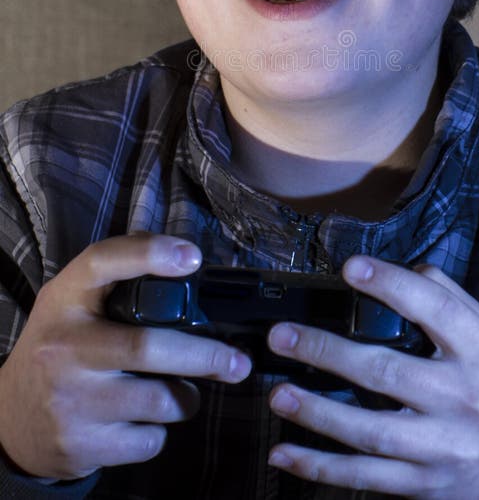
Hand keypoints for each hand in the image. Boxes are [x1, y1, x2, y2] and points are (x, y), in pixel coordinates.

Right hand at [0, 233, 251, 480]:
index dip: (149, 254)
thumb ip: (120, 281)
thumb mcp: (73, 304)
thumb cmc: (61, 349)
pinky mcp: (80, 444)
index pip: (105, 262)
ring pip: (160, 400)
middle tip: (237, 362)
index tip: (191, 257)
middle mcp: (64, 347)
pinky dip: (159, 431)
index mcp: (65, 300)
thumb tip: (187, 262)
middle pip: (150, 347)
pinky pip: (148, 439)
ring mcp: (71, 399)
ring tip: (180, 391)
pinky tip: (143, 419)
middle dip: (207, 357)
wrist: (12, 419)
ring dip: (185, 398)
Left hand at [267, 257, 478, 497]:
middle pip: (387, 373)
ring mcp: (441, 449)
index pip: (437, 311)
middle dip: (327, 352)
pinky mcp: (422, 485)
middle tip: (283, 336)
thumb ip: (455, 301)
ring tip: (277, 392)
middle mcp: (463, 401)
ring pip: (369, 432)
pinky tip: (284, 453)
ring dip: (316, 413)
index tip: (350, 268)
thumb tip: (408, 268)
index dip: (392, 285)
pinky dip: (319, 467)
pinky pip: (363, 477)